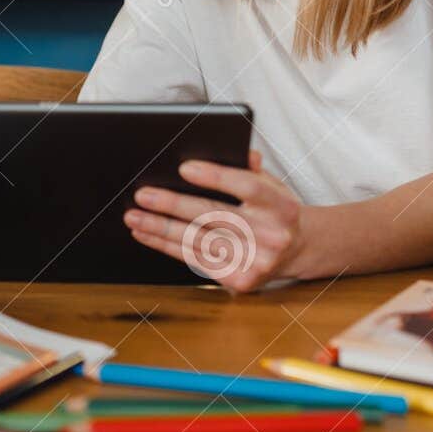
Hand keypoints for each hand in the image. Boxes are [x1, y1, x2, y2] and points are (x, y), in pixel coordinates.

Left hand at [124, 150, 310, 292]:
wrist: (298, 250)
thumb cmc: (274, 210)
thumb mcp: (272, 184)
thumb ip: (250, 168)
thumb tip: (231, 150)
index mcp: (282, 206)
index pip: (248, 186)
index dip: (216, 177)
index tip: (183, 168)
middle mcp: (273, 236)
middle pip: (215, 216)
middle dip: (174, 205)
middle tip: (143, 195)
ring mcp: (257, 261)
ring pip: (199, 241)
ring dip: (160, 229)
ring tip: (134, 216)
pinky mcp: (241, 281)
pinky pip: (196, 260)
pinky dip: (167, 246)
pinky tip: (147, 235)